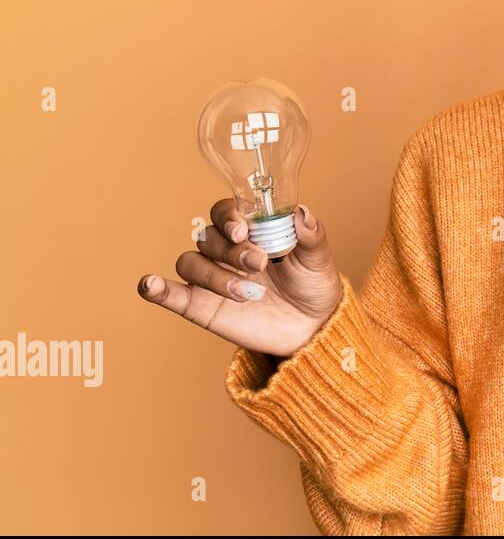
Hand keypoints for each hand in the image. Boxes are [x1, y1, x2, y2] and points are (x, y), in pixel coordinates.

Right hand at [136, 199, 343, 357]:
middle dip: (231, 250)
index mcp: (251, 230)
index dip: (228, 217)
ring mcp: (212, 277)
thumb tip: (301, 212)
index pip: (226, 211)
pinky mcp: (202, 305)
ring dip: (215, 276)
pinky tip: (150, 285)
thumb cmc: (313, 284)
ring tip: (248, 293)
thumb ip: (311, 235)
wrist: (311, 327)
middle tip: (258, 264)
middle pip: (208, 237)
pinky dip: (156, 288)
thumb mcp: (318, 259)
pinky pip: (172, 293)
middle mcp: (226, 250)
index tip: (242, 230)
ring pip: (191, 262)